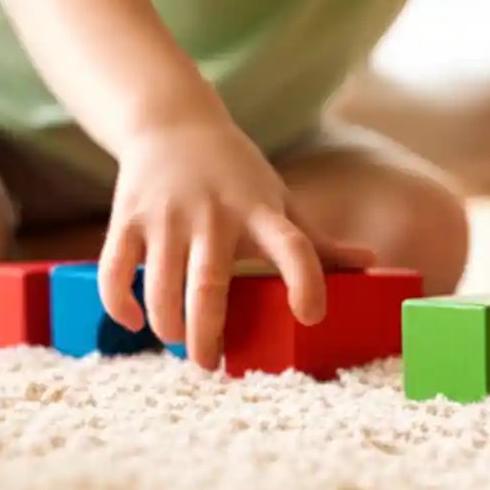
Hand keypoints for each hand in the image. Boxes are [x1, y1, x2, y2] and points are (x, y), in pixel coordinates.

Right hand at [100, 101, 373, 369]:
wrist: (173, 124)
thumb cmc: (237, 175)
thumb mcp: (281, 200)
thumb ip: (318, 240)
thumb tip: (372, 262)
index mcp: (262, 213)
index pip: (294, 247)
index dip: (307, 282)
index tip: (310, 317)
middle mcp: (215, 215)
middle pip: (211, 285)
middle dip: (208, 334)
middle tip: (212, 365)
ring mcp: (169, 216)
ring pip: (161, 285)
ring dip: (168, 326)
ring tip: (181, 344)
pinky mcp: (129, 217)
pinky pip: (117, 269)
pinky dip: (120, 303)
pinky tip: (134, 322)